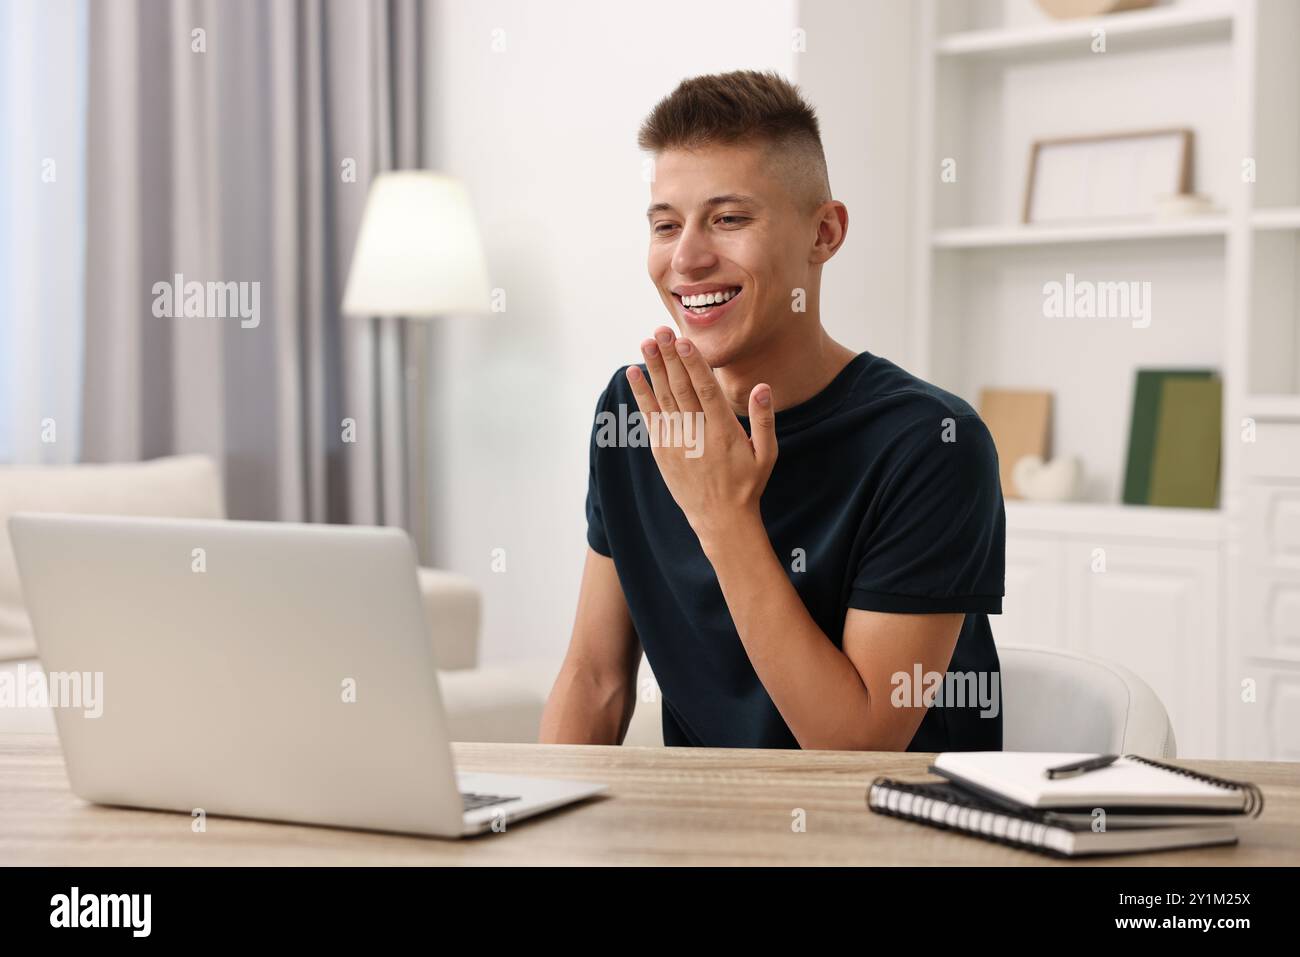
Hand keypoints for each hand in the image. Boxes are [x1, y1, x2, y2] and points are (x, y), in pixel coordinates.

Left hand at [625, 326, 776, 549]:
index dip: (693, 364)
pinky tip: (634, 373)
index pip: (705, 390)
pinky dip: (641, 394)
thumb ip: (764, 420)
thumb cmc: (748, 484)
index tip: (684, 341)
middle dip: (670, 358)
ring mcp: (677, 443)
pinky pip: (650, 417)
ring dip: (654, 369)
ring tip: (647, 342)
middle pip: (680, 388)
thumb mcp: (767, 454)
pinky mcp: (662, 451)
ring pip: (663, 399)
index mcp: (724, 432)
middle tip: (660, 330)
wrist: (720, 520)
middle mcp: (697, 435)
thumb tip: (763, 386)